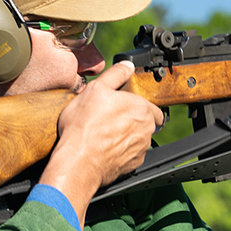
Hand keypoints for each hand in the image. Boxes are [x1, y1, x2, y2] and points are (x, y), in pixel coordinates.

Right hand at [41, 60, 163, 225]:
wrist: (78, 160)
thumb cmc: (85, 126)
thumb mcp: (96, 89)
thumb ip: (116, 74)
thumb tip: (127, 65)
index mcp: (142, 108)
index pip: (152, 106)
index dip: (136, 105)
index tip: (122, 107)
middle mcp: (146, 130)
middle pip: (146, 122)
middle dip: (132, 120)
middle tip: (110, 119)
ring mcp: (141, 149)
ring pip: (139, 139)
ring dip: (127, 136)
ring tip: (104, 134)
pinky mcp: (132, 165)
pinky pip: (130, 155)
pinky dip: (121, 152)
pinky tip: (105, 148)